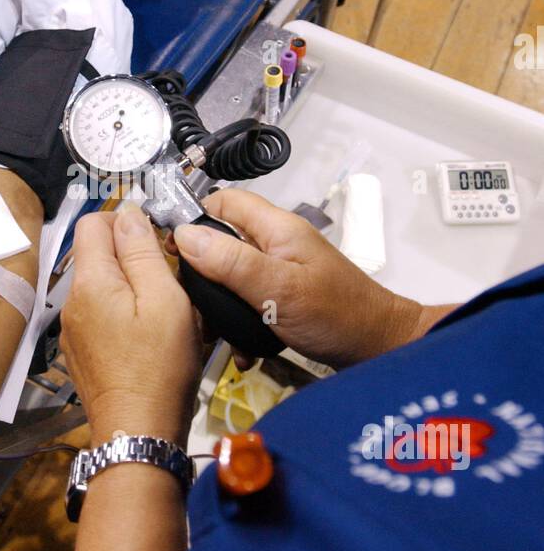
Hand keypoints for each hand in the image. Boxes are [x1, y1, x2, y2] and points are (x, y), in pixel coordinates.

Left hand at [60, 201, 202, 446]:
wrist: (139, 430)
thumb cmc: (158, 368)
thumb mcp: (164, 299)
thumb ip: (142, 251)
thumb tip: (128, 213)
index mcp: (90, 281)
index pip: (94, 222)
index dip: (128, 222)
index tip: (158, 241)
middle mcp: (73, 301)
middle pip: (98, 255)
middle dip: (133, 257)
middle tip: (169, 280)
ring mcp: (75, 329)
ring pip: (103, 286)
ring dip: (132, 287)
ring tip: (164, 311)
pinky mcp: (83, 352)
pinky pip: (103, 315)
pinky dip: (126, 314)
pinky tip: (150, 336)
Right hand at [167, 187, 429, 369]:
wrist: (380, 348)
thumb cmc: (338, 316)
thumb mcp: (278, 289)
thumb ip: (232, 263)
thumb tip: (185, 235)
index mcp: (278, 229)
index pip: (225, 201)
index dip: (195, 218)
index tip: (171, 249)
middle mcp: (278, 244)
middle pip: (224, 239)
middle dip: (202, 268)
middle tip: (188, 297)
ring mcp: (283, 270)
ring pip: (233, 273)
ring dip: (221, 302)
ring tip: (212, 328)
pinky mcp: (286, 297)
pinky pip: (250, 299)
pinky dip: (241, 321)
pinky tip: (242, 347)